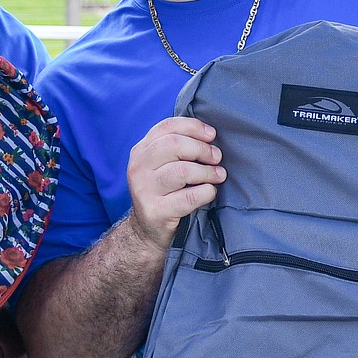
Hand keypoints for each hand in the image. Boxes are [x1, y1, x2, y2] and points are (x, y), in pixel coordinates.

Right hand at [126, 116, 224, 249]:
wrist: (148, 230)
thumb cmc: (164, 192)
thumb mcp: (162, 165)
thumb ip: (178, 147)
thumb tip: (210, 135)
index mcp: (141, 151)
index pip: (167, 127)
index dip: (193, 127)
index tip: (212, 135)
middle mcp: (138, 168)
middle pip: (174, 145)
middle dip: (202, 149)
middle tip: (217, 158)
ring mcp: (144, 190)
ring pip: (182, 171)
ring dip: (207, 172)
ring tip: (218, 175)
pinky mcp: (155, 211)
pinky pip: (188, 197)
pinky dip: (206, 192)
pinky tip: (210, 192)